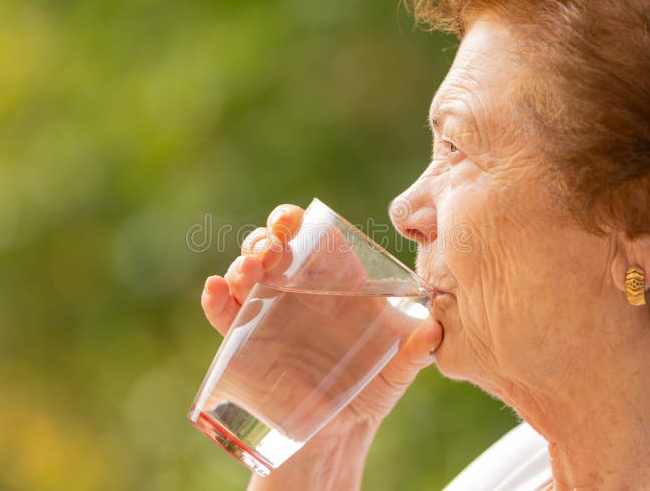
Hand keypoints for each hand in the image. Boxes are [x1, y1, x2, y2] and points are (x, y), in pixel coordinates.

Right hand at [202, 203, 442, 433]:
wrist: (337, 430)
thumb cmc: (370, 387)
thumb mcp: (398, 369)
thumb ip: (416, 348)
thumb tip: (434, 329)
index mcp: (334, 283)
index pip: (313, 239)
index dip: (298, 222)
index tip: (292, 219)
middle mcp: (298, 290)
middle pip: (273, 249)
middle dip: (264, 238)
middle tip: (270, 246)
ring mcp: (268, 312)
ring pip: (246, 274)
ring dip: (241, 264)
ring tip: (248, 271)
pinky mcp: (245, 341)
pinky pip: (226, 315)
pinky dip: (216, 301)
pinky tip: (215, 290)